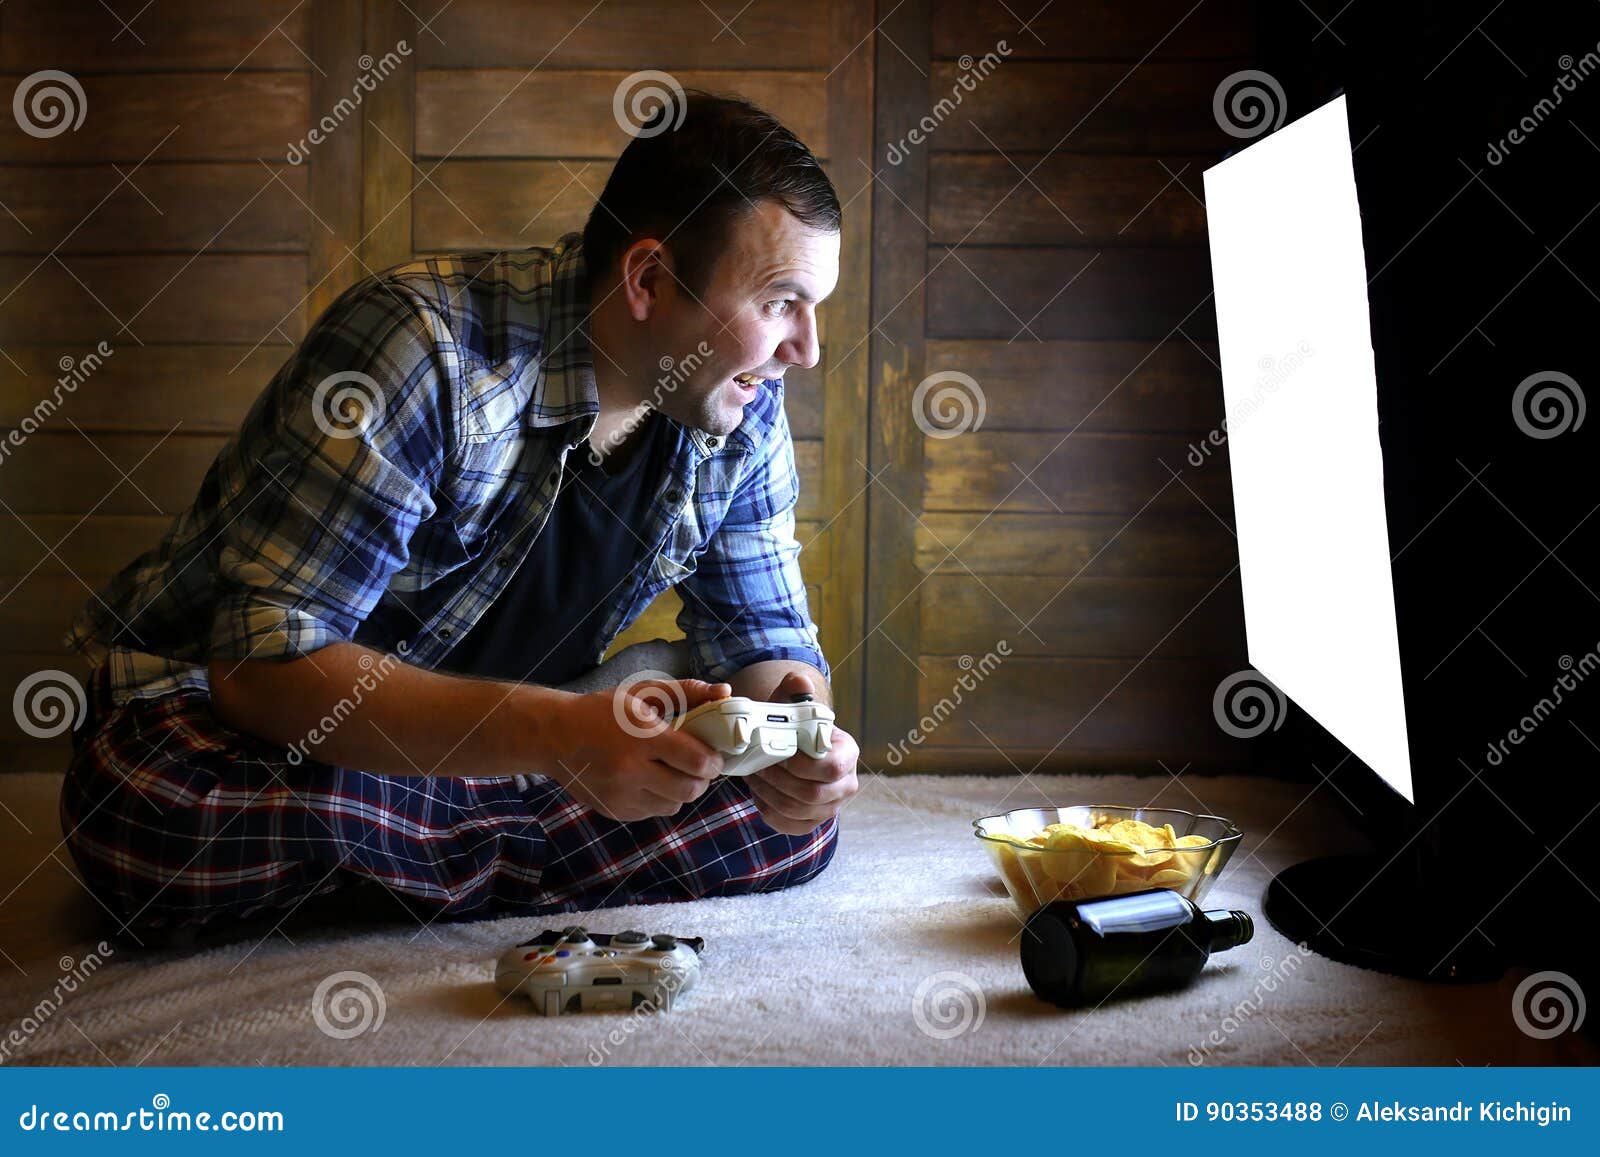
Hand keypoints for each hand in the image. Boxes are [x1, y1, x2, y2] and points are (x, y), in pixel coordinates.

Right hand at [545, 678, 729, 822]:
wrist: (555, 736)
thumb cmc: (603, 710)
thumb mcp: (643, 692)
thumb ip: (687, 691)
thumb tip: (726, 692)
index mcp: (642, 737)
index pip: (696, 761)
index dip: (713, 762)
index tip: (714, 757)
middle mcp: (632, 770)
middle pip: (689, 789)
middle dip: (701, 779)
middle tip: (697, 766)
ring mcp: (621, 795)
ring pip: (674, 805)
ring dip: (681, 791)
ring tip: (672, 772)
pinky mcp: (614, 811)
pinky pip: (653, 812)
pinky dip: (659, 799)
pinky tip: (650, 781)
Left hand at [746, 671, 859, 834]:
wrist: (794, 749)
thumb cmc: (795, 728)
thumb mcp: (794, 706)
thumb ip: (795, 690)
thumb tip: (798, 681)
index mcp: (848, 754)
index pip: (831, 768)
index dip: (801, 765)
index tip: (778, 752)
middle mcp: (846, 785)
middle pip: (813, 795)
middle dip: (779, 781)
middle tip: (757, 767)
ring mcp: (830, 808)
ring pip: (798, 811)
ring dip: (770, 794)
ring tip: (754, 777)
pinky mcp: (812, 823)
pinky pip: (788, 825)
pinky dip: (768, 810)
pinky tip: (759, 792)